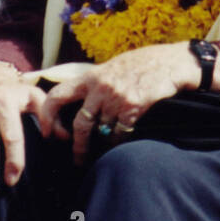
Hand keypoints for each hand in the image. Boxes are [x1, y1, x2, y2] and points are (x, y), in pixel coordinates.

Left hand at [38, 43, 201, 164]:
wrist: (172, 62)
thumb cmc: (142, 63)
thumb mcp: (112, 66)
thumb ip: (95, 82)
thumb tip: (79, 102)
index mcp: (90, 76)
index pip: (57, 95)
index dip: (47, 116)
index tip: (49, 132)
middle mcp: (100, 88)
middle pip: (80, 124)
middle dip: (77, 146)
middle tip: (77, 158)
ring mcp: (116, 98)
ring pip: (102, 131)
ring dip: (102, 142)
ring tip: (102, 150)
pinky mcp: (133, 108)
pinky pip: (119, 133)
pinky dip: (118, 141)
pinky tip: (121, 141)